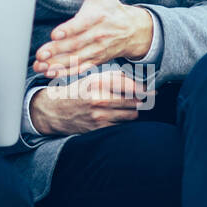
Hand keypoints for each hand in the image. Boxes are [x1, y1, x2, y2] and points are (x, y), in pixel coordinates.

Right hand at [29, 68, 148, 136]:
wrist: (54, 111)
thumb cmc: (75, 93)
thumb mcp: (91, 79)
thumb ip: (113, 78)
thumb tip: (137, 81)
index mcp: (98, 83)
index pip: (130, 86)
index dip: (145, 89)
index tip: (152, 90)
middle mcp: (100, 99)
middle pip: (135, 101)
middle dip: (142, 100)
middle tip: (147, 99)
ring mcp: (100, 116)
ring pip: (132, 115)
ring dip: (134, 111)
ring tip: (130, 107)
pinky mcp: (99, 129)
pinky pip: (122, 126)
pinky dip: (124, 121)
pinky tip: (119, 116)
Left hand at [33, 0, 154, 78]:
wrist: (132, 30)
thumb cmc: (110, 8)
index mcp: (98, 17)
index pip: (82, 24)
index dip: (69, 30)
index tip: (55, 34)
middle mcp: (97, 36)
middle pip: (76, 44)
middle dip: (57, 50)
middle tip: (40, 54)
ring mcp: (96, 50)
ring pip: (76, 59)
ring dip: (57, 64)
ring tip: (40, 66)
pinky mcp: (95, 60)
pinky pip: (80, 68)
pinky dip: (65, 73)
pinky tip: (50, 74)